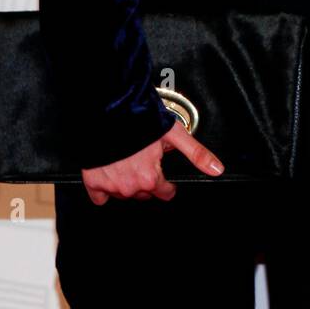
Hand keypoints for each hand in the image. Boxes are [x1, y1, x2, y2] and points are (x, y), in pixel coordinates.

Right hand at [81, 122, 224, 203]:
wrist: (107, 112)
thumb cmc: (141, 121)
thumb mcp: (174, 134)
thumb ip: (196, 154)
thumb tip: (217, 169)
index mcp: (150, 178)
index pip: (164, 193)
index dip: (167, 184)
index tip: (165, 176)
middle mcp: (130, 187)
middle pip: (144, 193)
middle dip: (147, 181)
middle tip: (145, 161)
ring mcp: (110, 186)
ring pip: (124, 194)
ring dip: (128, 183)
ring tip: (129, 161)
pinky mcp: (92, 182)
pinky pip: (100, 196)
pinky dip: (104, 188)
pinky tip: (110, 172)